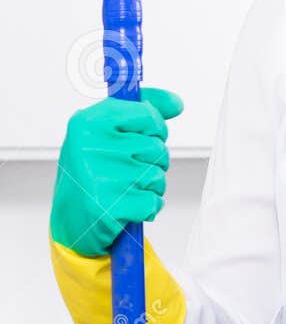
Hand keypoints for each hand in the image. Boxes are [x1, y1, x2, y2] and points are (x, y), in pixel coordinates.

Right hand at [50, 88, 183, 257]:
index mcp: (88, 122)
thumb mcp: (104, 133)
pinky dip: (148, 207)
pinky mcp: (111, 206)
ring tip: (125, 188)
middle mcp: (92, 146)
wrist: (70, 220)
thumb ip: (140, 112)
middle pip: (157, 147)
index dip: (155, 127)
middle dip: (151, 162)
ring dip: (150, 186)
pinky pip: (154, 201)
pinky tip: (128, 206)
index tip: (146, 135)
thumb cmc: (90, 172)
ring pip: (158, 175)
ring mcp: (101, 176)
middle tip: (126, 170)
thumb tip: (176, 103)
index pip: (148, 113)